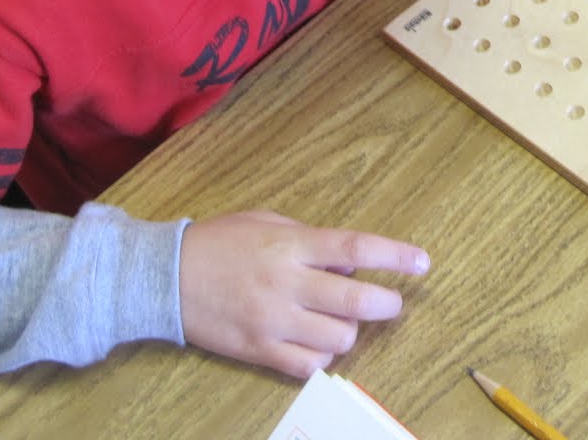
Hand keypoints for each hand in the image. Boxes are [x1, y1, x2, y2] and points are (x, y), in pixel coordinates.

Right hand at [179, 211, 429, 378]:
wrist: (164, 277)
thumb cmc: (219, 242)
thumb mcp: (268, 222)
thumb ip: (309, 238)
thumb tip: (349, 260)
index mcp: (291, 244)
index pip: (356, 249)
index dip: (394, 257)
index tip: (422, 263)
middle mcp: (287, 283)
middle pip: (356, 302)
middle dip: (387, 304)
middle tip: (391, 302)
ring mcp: (273, 320)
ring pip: (339, 339)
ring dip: (350, 332)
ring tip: (341, 322)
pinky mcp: (258, 350)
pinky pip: (308, 366)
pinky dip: (322, 358)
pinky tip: (316, 343)